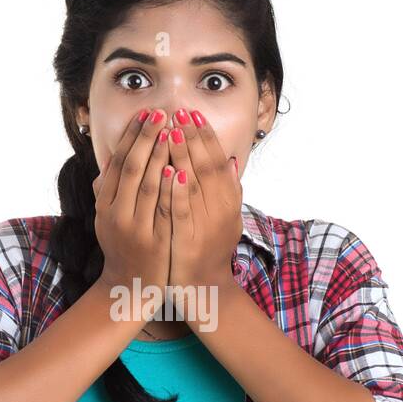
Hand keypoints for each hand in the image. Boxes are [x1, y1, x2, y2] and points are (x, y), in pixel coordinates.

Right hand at [92, 107, 173, 308]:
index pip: (118, 163)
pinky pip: (162, 210)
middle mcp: (116, 214)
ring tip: (171, 130)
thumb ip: (108, 190)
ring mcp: (135, 229)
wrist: (129, 287)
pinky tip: (177, 169)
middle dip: (146, 138)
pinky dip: (169, 188)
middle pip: (131, 169)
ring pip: (147, 186)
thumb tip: (111, 159)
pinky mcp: (153, 242)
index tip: (144, 114)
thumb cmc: (123, 246)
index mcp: (105, 205)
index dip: (131, 136)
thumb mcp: (108, 218)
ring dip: (158, 156)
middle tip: (160, 113)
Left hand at [165, 106, 242, 304]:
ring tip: (171, 131)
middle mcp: (220, 209)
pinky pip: (183, 210)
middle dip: (192, 137)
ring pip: (194, 183)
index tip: (193, 115)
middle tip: (179, 112)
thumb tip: (233, 159)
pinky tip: (170, 171)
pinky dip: (178, 190)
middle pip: (206, 165)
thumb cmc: (211, 250)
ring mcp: (205, 224)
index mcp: (227, 200)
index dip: (205, 137)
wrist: (206, 289)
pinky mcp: (189, 239)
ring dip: (183, 156)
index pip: (216, 161)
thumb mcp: (225, 218)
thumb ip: (229, 189)